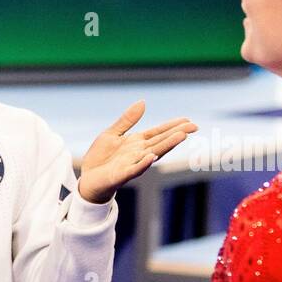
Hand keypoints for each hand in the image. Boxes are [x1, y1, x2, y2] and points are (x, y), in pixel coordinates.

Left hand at [76, 101, 197, 203]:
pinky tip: (151, 157)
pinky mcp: (121, 175)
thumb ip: (128, 119)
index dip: (173, 126)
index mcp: (137, 142)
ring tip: (181, 136)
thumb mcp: (113, 133)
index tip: (188, 120)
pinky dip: (143, 164)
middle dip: (177, 134)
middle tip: (194, 126)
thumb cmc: (101, 157)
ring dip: (167, 146)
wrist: (88, 178)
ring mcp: (132, 164)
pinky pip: (134, 169)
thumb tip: (143, 102)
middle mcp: (139, 153)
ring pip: (153, 154)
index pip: (158, 132)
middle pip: (161, 142)